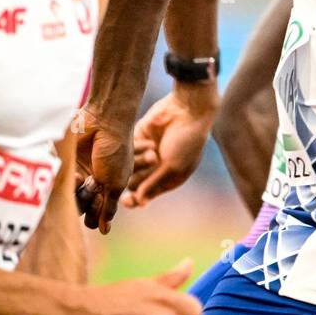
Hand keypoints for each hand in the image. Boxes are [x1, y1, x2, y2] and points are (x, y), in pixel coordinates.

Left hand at [74, 105, 133, 233]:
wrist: (105, 122)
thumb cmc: (116, 151)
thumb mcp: (116, 183)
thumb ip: (108, 208)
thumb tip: (105, 231)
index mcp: (107, 188)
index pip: (97, 212)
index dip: (96, 215)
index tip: (96, 211)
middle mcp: (91, 182)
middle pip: (80, 206)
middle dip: (84, 204)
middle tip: (91, 190)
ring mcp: (77, 172)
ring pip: (67, 195)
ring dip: (74, 193)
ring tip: (83, 179)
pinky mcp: (63, 162)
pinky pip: (58, 180)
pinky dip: (66, 181)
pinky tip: (76, 175)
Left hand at [124, 86, 219, 207]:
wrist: (187, 111)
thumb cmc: (186, 142)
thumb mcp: (172, 167)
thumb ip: (153, 185)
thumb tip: (139, 203)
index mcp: (168, 180)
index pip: (146, 196)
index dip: (135, 200)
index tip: (128, 200)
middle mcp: (156, 169)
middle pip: (133, 183)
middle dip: (139, 178)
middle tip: (150, 168)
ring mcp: (146, 154)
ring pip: (129, 168)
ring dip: (140, 163)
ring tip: (154, 153)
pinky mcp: (138, 139)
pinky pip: (128, 152)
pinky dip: (138, 149)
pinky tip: (151, 142)